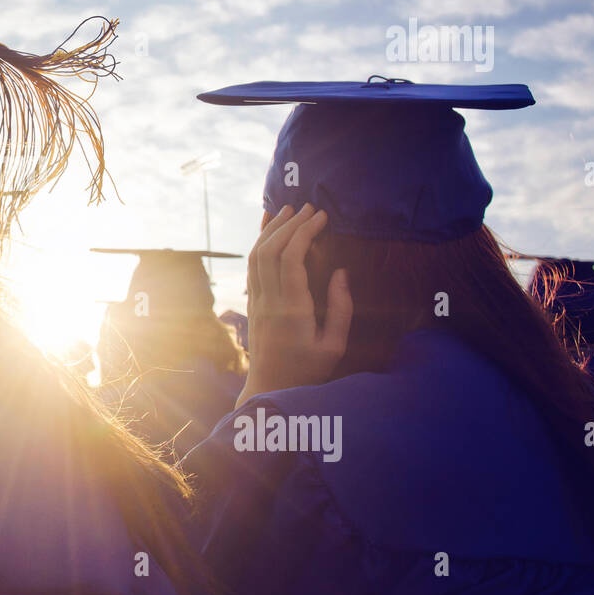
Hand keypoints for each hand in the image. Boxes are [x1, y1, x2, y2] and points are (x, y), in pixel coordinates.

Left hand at [236, 204, 352, 406]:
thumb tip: (341, 273)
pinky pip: (252, 265)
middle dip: (289, 224)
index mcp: (292, 310)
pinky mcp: (252, 302)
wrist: (270, 388)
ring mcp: (256, 301)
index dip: (304, 232)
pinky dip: (259, 242)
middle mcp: (269, 301)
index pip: (291, 260)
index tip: (321, 216)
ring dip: (271, 229)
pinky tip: (267, 228)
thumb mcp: (335, 346)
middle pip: (271, 250)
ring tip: (288, 209)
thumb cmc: (308, 371)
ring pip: (256, 255)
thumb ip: (341, 309)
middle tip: (309, 206)